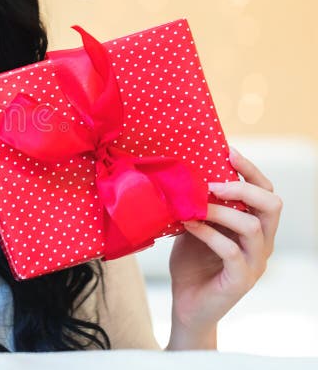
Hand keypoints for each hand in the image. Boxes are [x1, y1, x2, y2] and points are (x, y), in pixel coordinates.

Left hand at [167, 145, 281, 345]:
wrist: (187, 305)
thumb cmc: (192, 262)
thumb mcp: (196, 226)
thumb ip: (199, 205)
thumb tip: (183, 172)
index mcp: (255, 226)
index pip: (266, 191)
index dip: (250, 170)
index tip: (227, 150)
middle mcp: (262, 243)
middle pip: (272, 204)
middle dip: (244, 187)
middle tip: (212, 183)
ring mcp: (254, 262)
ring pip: (252, 226)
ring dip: (221, 210)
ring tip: (195, 204)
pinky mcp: (240, 280)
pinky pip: (230, 250)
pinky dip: (208, 233)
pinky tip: (189, 224)